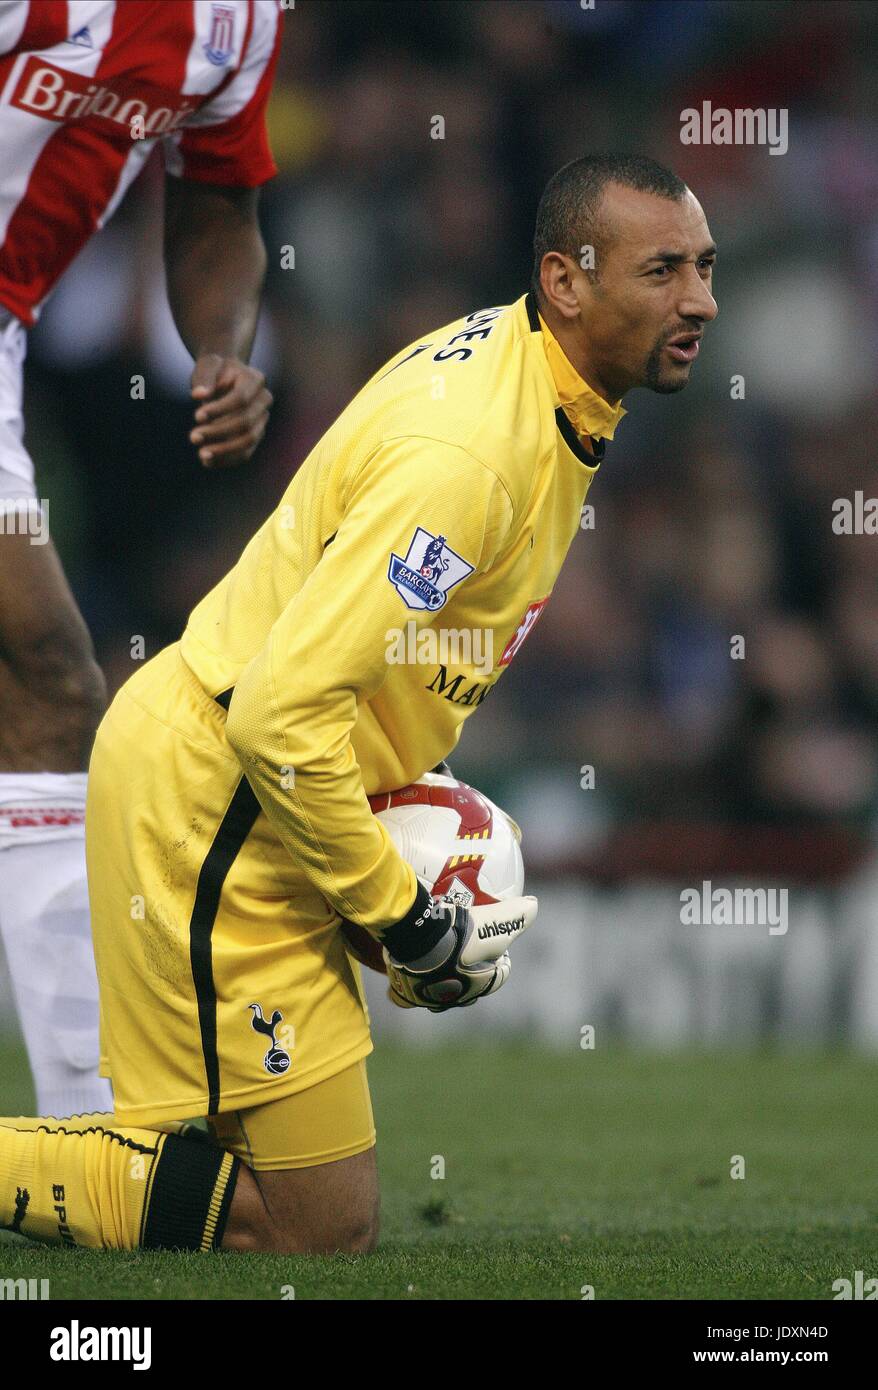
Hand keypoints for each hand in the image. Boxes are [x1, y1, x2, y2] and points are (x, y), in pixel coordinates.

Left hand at [189, 353, 272, 467]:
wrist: (224, 376)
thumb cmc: (215, 370)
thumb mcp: (207, 366)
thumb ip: (204, 377)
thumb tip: (198, 394)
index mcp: (254, 379)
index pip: (241, 399)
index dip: (219, 410)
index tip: (196, 416)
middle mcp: (264, 400)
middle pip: (246, 422)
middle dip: (218, 432)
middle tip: (193, 437)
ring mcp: (263, 419)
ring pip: (249, 441)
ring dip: (224, 451)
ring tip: (201, 454)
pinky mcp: (256, 435)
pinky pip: (246, 453)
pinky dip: (227, 460)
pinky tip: (208, 462)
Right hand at [384, 892, 537, 1011]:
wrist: (418, 939)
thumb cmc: (459, 933)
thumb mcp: (494, 920)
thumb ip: (516, 913)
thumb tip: (534, 904)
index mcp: (481, 984)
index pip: (499, 976)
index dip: (501, 962)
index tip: (498, 947)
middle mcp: (457, 997)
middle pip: (469, 987)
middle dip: (470, 974)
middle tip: (464, 949)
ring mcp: (429, 998)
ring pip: (436, 993)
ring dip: (438, 980)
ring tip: (434, 958)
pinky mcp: (404, 994)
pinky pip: (404, 994)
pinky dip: (404, 985)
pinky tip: (403, 972)